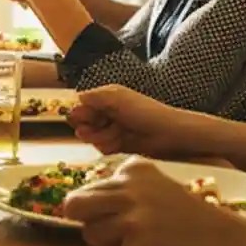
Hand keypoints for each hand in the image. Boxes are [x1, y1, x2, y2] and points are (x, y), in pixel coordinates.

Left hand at [60, 156, 245, 245]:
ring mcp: (132, 214)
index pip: (89, 187)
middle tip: (116, 234)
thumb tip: (71, 206)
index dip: (102, 208)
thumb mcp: (158, 192)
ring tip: (143, 243)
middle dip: (88, 221)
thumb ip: (123, 193)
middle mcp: (130, 185)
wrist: (234, 245)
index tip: (129, 215)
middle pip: (75, 203)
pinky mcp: (135, 242)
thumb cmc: (193, 223)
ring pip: (88, 230)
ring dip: (108, 243)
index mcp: (135, 168)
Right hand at [66, 85, 197, 158]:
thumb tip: (76, 98)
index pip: (82, 104)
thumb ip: (94, 97)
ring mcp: (112, 128)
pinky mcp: (118, 144)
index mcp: (107, 97)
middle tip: (101, 128)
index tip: (85, 119)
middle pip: (84, 122)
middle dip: (89, 128)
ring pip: (92, 136)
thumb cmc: (145, 113)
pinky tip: (119, 144)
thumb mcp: (117, 100)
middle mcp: (108, 112)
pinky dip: (108, 147)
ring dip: (100, 138)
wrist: (169, 135)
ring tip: (116, 136)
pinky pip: (102, 147)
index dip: (80, 113)